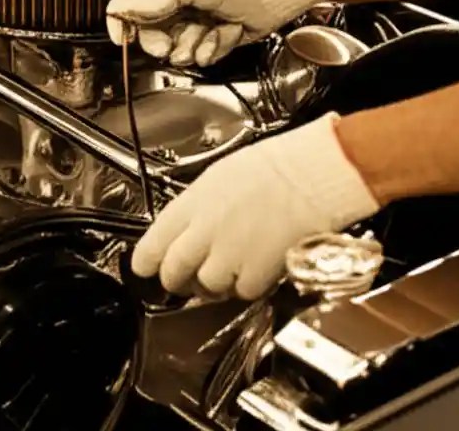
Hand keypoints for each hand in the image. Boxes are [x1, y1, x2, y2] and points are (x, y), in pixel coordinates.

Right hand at [106, 0, 324, 66]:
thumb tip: (119, 11)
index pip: (130, 6)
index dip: (124, 24)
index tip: (125, 40)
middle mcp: (180, 1)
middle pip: (151, 34)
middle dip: (162, 42)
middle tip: (171, 44)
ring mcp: (200, 19)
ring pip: (178, 48)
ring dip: (193, 46)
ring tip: (210, 32)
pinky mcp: (219, 36)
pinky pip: (204, 54)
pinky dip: (215, 48)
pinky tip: (227, 33)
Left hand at [130, 114, 379, 299]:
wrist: (313, 174)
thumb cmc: (274, 167)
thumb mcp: (219, 178)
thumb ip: (197, 209)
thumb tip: (187, 229)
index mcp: (190, 205)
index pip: (151, 246)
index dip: (146, 262)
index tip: (146, 268)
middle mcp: (204, 233)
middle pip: (173, 274)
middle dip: (177, 281)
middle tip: (185, 280)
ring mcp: (229, 256)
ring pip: (207, 287)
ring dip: (215, 284)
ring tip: (230, 268)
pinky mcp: (257, 273)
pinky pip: (241, 292)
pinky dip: (246, 287)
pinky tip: (256, 269)